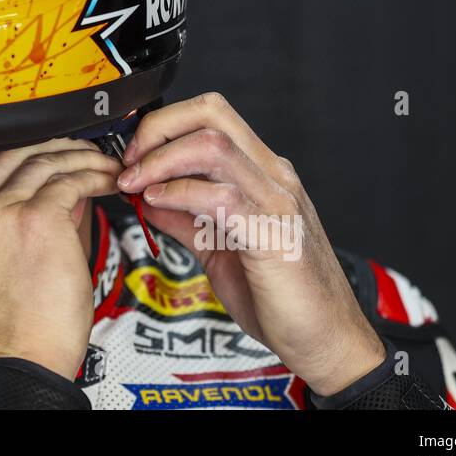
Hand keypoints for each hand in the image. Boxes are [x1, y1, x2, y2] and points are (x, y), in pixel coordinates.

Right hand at [0, 137, 120, 380]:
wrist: (21, 360)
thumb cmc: (8, 326)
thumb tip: (46, 190)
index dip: (23, 156)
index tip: (47, 157)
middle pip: (11, 155)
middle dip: (53, 148)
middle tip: (80, 152)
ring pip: (43, 163)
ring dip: (80, 159)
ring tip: (103, 165)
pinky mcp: (35, 218)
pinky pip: (69, 182)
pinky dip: (93, 175)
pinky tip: (106, 180)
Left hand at [117, 92, 385, 395]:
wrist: (326, 342)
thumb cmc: (282, 298)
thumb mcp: (219, 248)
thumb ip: (186, 219)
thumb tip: (148, 197)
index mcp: (263, 174)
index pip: (211, 114)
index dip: (163, 124)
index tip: (132, 153)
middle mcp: (273, 177)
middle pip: (211, 113)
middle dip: (157, 128)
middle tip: (129, 161)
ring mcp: (277, 202)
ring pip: (213, 145)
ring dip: (161, 160)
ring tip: (135, 184)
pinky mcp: (273, 235)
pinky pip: (219, 197)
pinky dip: (179, 194)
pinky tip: (157, 204)